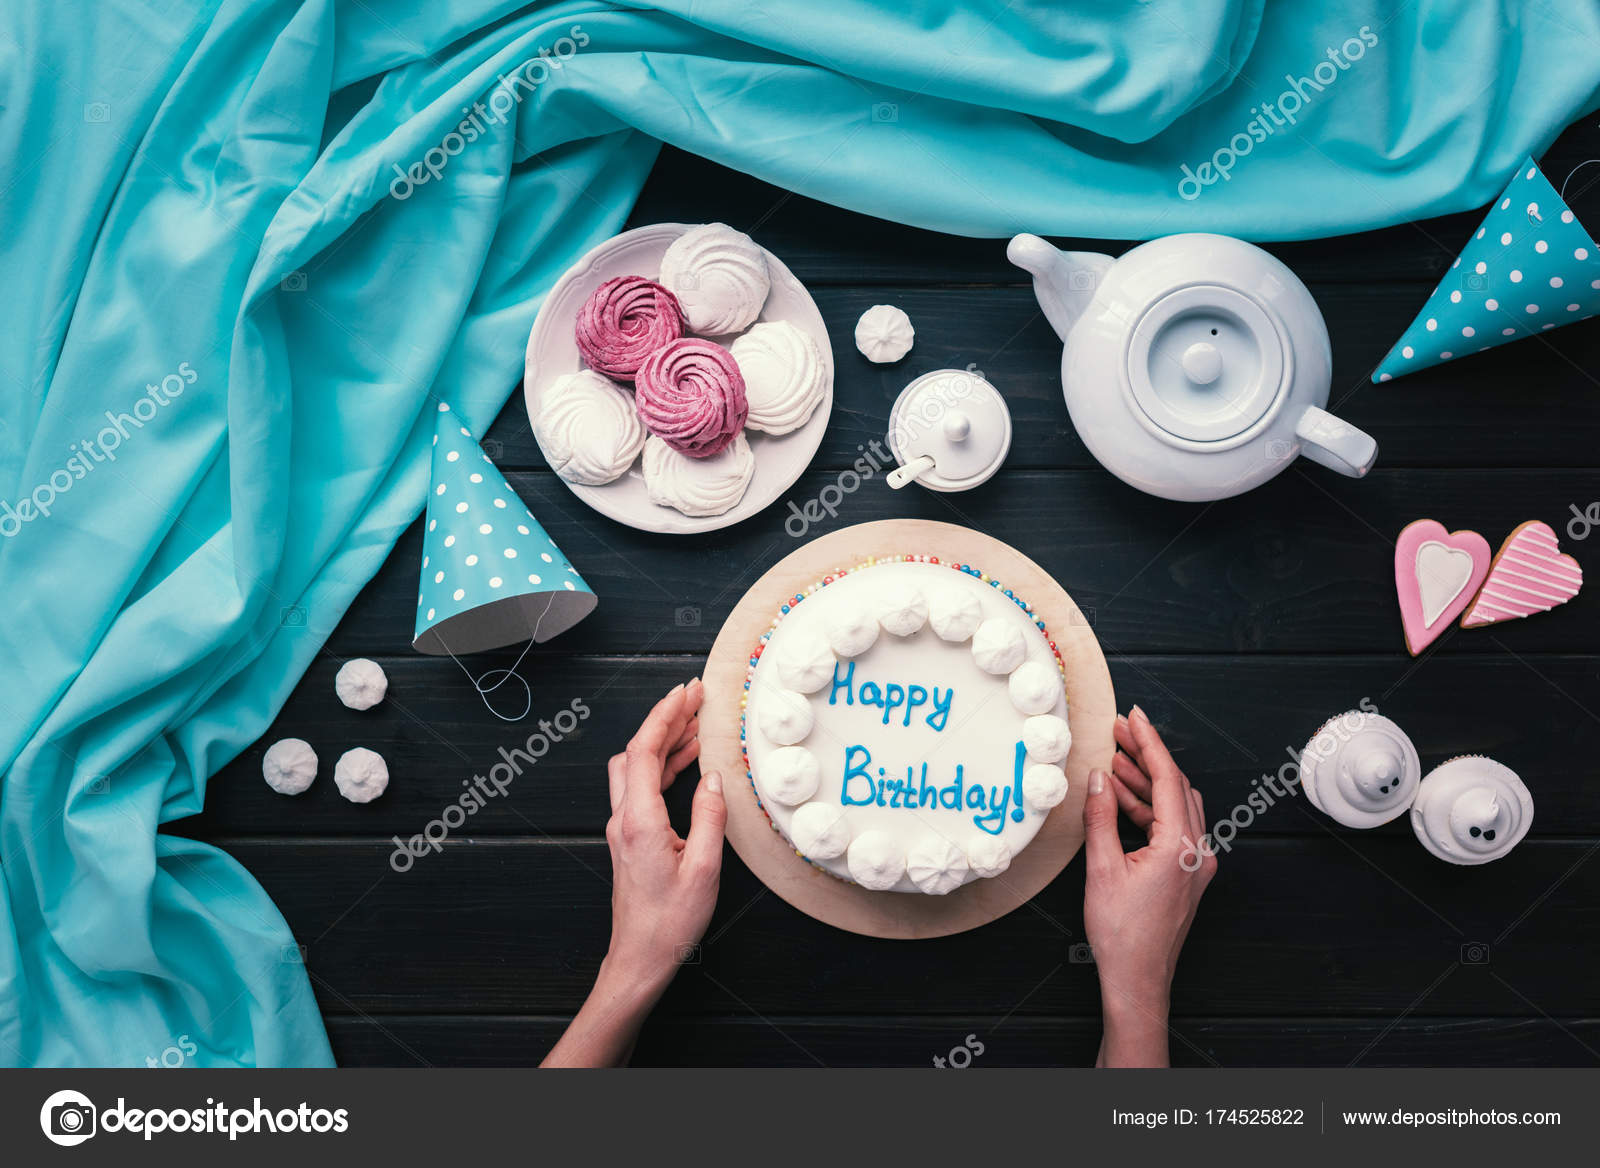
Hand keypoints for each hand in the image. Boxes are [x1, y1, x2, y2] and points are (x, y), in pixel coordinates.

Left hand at [542, 679, 724, 1066]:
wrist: (639, 958)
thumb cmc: (670, 922)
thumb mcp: (704, 869)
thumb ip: (709, 817)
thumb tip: (713, 779)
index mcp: (639, 821)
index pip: (644, 751)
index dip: (664, 716)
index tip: (686, 693)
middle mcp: (624, 819)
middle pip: (636, 753)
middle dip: (665, 720)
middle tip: (694, 699)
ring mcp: (624, 829)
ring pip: (636, 769)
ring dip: (664, 743)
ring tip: (697, 726)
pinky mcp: (630, 839)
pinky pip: (642, 788)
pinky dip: (663, 767)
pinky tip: (687, 765)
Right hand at [1082, 705, 1216, 1066]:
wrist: (1139, 979)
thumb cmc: (1121, 934)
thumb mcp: (1102, 868)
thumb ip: (1101, 817)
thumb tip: (1097, 779)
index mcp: (1180, 847)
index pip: (1167, 779)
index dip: (1148, 743)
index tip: (1132, 717)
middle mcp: (1197, 851)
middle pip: (1175, 787)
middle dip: (1146, 756)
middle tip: (1117, 732)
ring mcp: (1196, 863)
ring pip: (1174, 806)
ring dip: (1146, 782)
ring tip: (1114, 760)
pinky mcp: (1187, 874)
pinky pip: (1172, 827)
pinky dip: (1149, 808)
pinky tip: (1123, 798)